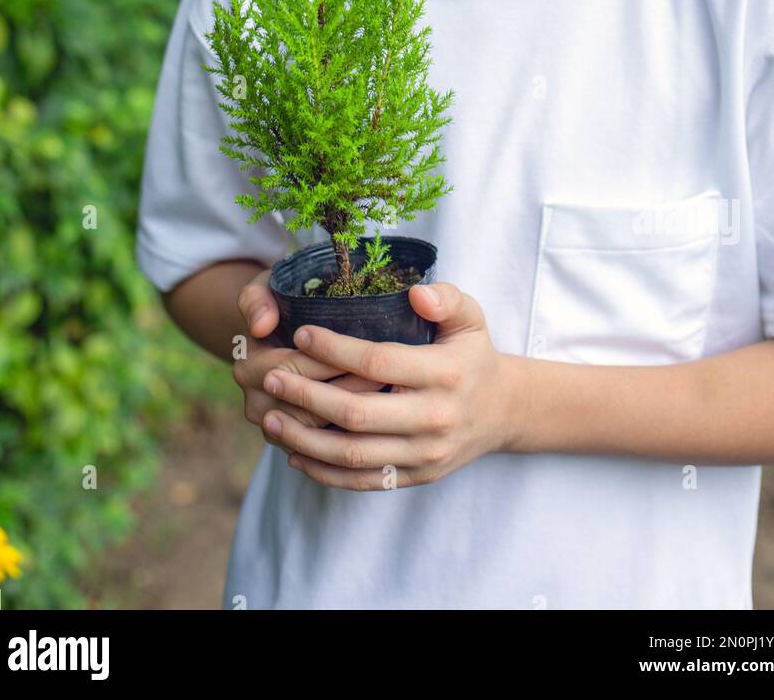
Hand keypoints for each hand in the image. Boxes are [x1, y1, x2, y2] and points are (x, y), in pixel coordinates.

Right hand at [233, 268, 387, 442]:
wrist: (276, 337)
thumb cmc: (278, 303)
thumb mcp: (266, 288)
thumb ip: (258, 299)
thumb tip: (261, 325)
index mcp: (249, 367)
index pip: (295, 369)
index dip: (333, 362)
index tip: (372, 354)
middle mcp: (257, 405)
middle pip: (309, 407)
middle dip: (351, 391)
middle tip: (392, 381)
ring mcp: (275, 431)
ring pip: (318, 436)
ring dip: (356, 419)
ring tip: (392, 399)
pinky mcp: (295, 447)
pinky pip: (324, 454)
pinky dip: (351, 440)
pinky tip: (382, 424)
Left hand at [257, 281, 514, 488]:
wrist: (503, 412)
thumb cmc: (473, 355)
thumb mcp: (471, 318)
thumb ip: (447, 299)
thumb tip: (416, 292)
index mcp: (444, 374)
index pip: (378, 362)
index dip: (335, 350)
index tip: (301, 335)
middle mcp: (434, 418)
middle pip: (357, 413)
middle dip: (307, 396)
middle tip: (270, 379)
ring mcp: (424, 454)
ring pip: (353, 454)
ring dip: (304, 439)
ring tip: (270, 419)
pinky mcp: (416, 477)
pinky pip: (362, 481)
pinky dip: (323, 471)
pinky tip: (294, 453)